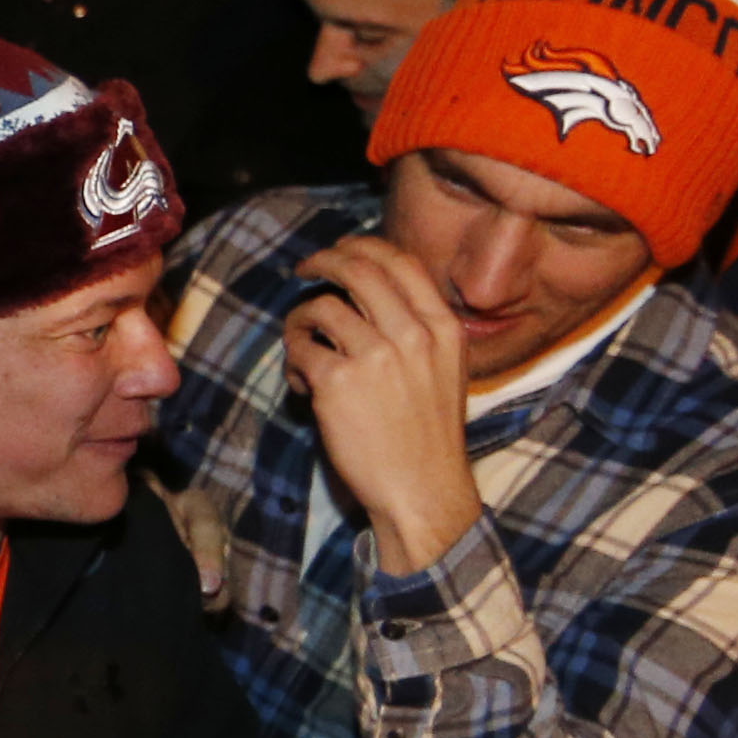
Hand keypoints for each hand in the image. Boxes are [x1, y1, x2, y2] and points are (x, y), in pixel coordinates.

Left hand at [281, 236, 481, 573]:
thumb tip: (367, 290)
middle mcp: (413, 334)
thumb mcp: (443, 370)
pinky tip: (304, 384)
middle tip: (304, 270)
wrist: (422, 490)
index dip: (362, 247)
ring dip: (302, 321)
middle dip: (324, 261)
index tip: (340, 250)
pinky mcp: (339, 382)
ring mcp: (376, 356)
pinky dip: (294, 359)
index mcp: (443, 328)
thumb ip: (416, 329)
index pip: (400, 261)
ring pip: (321, 308)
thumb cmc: (427, 436)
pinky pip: (301, 349)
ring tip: (303, 349)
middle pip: (357, 268)